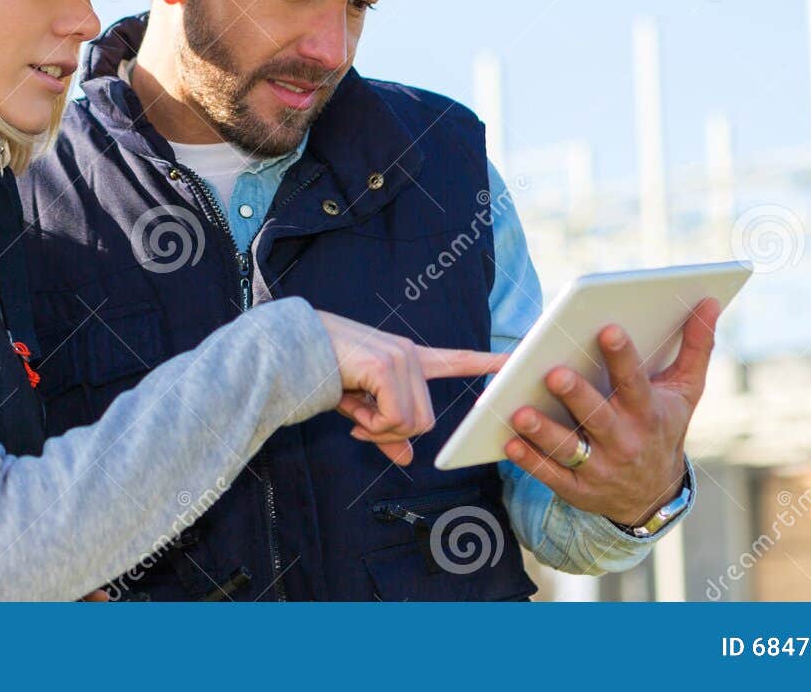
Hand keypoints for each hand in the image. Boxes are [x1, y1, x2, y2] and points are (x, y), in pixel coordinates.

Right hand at [316, 312, 507, 465]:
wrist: (291, 351)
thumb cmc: (322, 375)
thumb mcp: (359, 408)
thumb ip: (386, 432)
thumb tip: (407, 459)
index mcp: (407, 359)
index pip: (456, 359)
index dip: (487, 362)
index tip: (519, 357)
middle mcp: (410, 355)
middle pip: (425, 420)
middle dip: (391, 432)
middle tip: (361, 421)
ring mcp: (402, 359)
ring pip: (412, 423)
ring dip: (379, 429)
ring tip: (354, 409)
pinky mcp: (389, 368)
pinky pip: (394, 419)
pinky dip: (371, 425)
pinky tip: (352, 407)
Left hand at [503, 297, 719, 525]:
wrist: (654, 495)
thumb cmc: (664, 426)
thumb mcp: (685, 391)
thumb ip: (696, 346)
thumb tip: (709, 302)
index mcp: (649, 412)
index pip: (635, 382)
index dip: (622, 357)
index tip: (607, 328)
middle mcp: (625, 441)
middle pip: (598, 417)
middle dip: (576, 395)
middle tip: (553, 373)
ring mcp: (600, 468)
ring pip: (569, 449)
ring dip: (544, 431)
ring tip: (519, 411)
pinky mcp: (577, 489)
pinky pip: (550, 475)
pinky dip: (529, 460)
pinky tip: (510, 442)